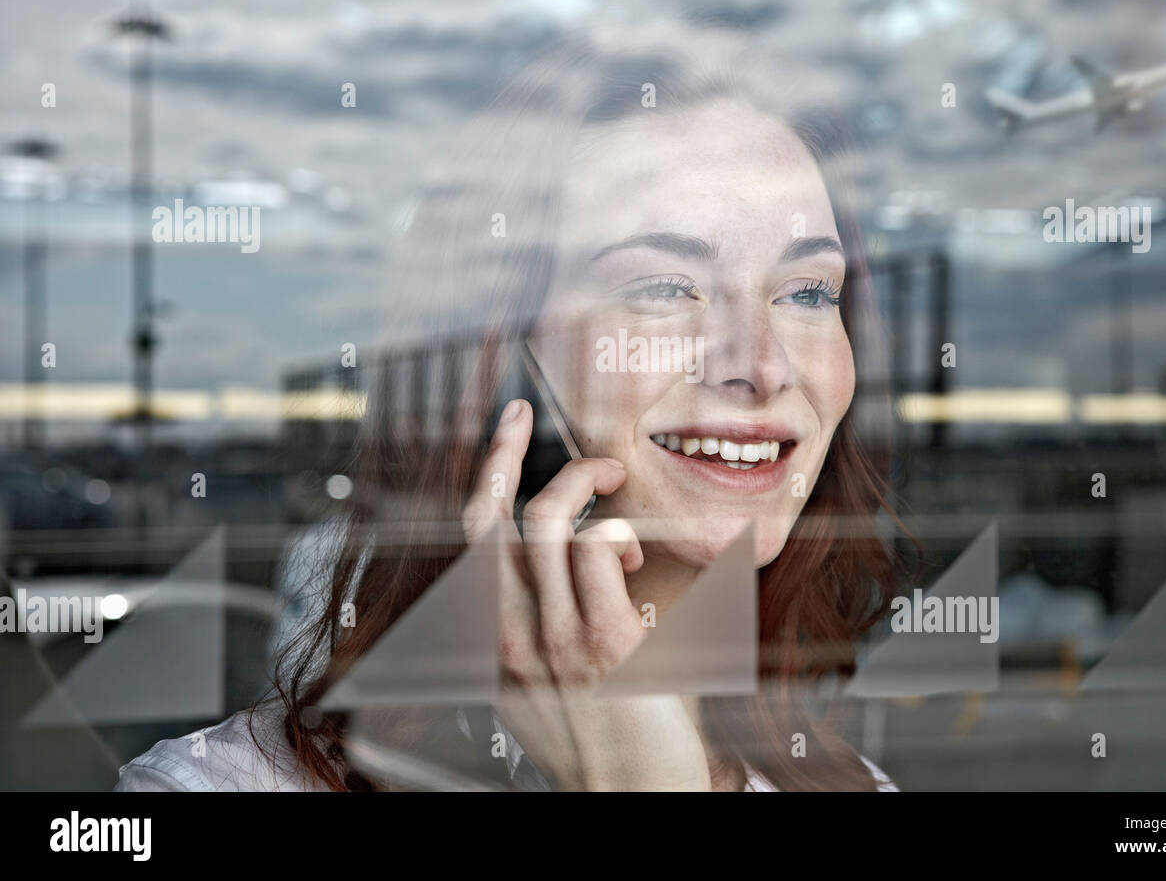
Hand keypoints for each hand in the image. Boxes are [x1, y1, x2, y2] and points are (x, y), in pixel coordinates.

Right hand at [461, 399, 712, 790]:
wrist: (631, 794)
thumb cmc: (597, 734)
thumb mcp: (536, 682)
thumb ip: (529, 624)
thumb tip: (557, 554)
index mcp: (488, 638)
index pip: (471, 535)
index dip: (488, 470)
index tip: (510, 426)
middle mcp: (506, 635)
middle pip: (493, 516)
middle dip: (514, 451)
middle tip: (548, 427)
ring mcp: (551, 638)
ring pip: (547, 524)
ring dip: (589, 491)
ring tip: (622, 512)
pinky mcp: (602, 642)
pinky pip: (596, 549)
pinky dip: (621, 536)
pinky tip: (639, 560)